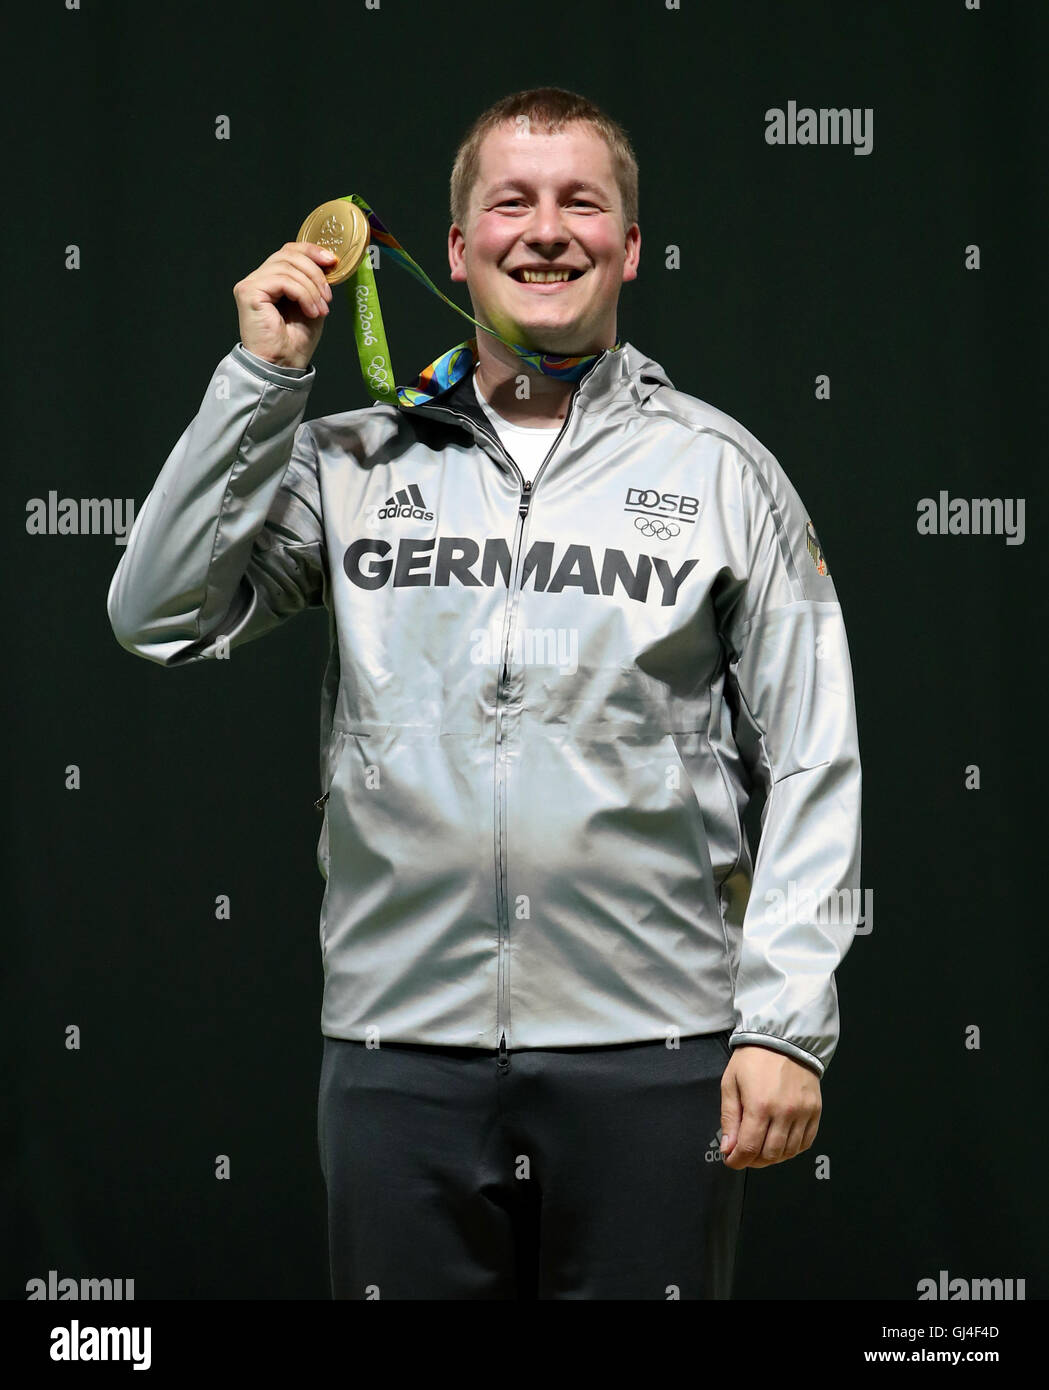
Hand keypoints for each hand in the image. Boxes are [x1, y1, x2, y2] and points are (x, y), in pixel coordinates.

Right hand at [233, 242, 336, 369]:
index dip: (311, 251)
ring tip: (321, 310)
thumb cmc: (295, 343)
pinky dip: (303, 294)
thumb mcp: (312, 305)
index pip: (289, 251)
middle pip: (288, 254)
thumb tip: (327, 263)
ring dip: (311, 288)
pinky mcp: (248, 292)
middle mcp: (258, 279)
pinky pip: (283, 280)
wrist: (284, 367)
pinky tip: (310, 311)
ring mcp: (251, 284)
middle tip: (328, 297)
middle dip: (315, 273)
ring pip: (287, 267)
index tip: (333, 262)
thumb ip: (313, 283)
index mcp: (271, 280)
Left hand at [719, 1044, 821, 1168]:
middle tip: (745, 1154)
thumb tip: (728, 1148)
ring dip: (772, 1157)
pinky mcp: (815, 1111)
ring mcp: (803, 1113)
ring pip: (788, 1152)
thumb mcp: (730, 1083)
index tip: (731, 1160)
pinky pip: (805, 1143)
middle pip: (770, 1155)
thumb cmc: (754, 1058)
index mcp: (759, 1105)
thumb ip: (729, 1118)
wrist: (783, 1038)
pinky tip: (780, 1142)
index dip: (737, 1161)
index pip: (749, 1149)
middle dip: (753, 1161)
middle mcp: (784, 1112)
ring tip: (761, 1147)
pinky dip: (792, 1149)